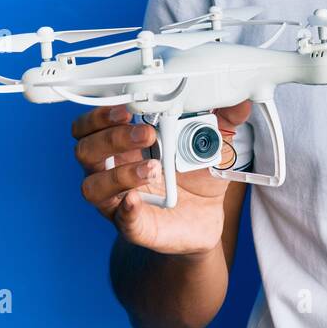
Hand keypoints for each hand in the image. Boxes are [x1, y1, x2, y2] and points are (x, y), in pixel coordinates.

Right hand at [71, 101, 252, 254]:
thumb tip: (240, 101)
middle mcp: (113, 170)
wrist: (206, 216)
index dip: (99, 115)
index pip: (90, 126)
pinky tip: (136, 200)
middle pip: (86, 151)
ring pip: (93, 187)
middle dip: (112, 138)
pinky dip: (126, 210)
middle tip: (147, 134)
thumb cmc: (196, 173)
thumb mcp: (210, 142)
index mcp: (125, 143)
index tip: (125, 107)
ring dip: (119, 174)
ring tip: (153, 168)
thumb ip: (222, 120)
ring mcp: (119, 200)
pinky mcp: (135, 226)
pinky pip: (121, 220)